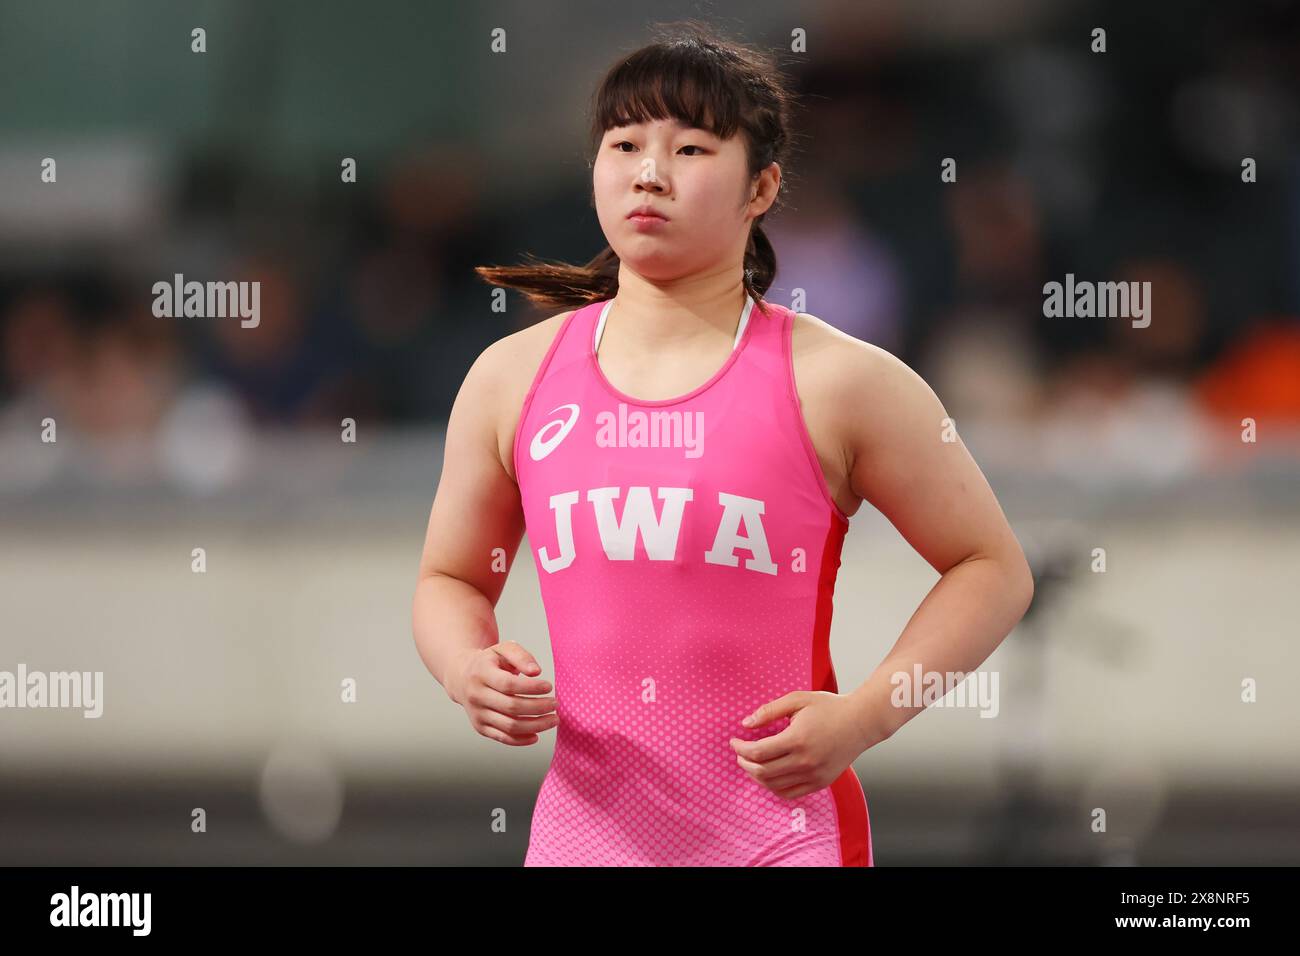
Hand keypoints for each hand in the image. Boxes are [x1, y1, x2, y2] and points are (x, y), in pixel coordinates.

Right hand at [451, 641, 557, 745]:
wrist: (462, 677)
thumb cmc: (489, 662)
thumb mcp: (503, 649)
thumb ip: (521, 656)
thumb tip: (536, 671)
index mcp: (481, 674)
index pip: (508, 685)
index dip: (531, 688)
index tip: (549, 686)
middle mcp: (476, 696)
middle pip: (512, 707)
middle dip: (539, 707)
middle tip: (555, 704)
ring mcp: (477, 714)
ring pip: (510, 726)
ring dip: (536, 725)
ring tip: (553, 719)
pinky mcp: (480, 727)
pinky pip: (503, 738)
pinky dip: (522, 740)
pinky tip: (537, 734)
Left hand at [729, 691, 869, 799]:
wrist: (862, 722)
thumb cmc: (829, 707)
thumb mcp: (797, 699)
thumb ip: (769, 711)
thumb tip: (745, 724)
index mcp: (797, 739)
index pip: (757, 752)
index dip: (740, 748)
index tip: (734, 741)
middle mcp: (805, 761)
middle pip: (762, 772)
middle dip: (744, 763)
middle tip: (739, 754)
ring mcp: (814, 775)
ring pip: (774, 785)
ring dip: (757, 776)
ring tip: (751, 763)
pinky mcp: (821, 783)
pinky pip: (790, 793)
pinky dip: (774, 787)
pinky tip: (769, 775)